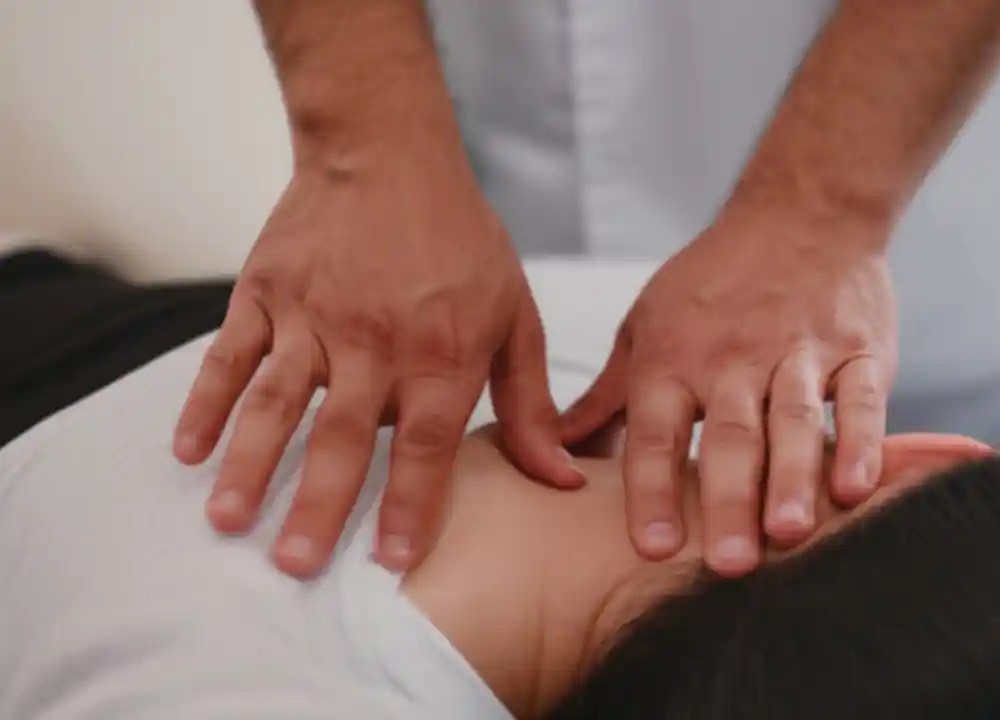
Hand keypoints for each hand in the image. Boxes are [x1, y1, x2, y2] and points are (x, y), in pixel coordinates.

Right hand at [173, 147, 582, 578]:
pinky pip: (229, 353)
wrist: (387, 152)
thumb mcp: (515, 315)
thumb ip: (531, 402)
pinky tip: (187, 450)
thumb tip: (564, 480)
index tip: (392, 560)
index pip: (425, 441)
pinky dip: (205, 400)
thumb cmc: (460, 242)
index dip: (409, 502)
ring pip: (278, 400)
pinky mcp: (266, 291)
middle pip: (343, 434)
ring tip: (227, 521)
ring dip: (250, 463)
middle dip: (317, 504)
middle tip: (294, 566)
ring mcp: (313, 314)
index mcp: (440, 350)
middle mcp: (374, 339)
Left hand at [561, 208, 896, 575]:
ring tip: (788, 533)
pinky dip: (859, 442)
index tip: (652, 548)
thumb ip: (609, 396)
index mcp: (674, 357)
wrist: (802, 210)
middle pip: (729, 435)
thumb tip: (556, 451)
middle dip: (727, 500)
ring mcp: (798, 352)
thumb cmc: (715, 280)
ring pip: (792, 419)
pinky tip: (855, 487)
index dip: (652, 489)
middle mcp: (733, 358)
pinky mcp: (857, 350)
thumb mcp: (646, 325)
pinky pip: (859, 399)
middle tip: (726, 564)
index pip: (657, 430)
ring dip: (791, 477)